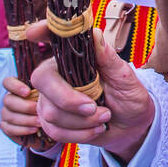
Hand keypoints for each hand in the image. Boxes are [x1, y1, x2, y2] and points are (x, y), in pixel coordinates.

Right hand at [22, 23, 153, 159]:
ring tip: (104, 117)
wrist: (132, 125)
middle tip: (95, 107)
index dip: (42, 31)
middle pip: (42, 80)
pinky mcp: (53, 121)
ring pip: (50, 112)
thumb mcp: (124, 76)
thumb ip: (108, 57)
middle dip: (68, 100)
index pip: (53, 38)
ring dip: (82, 121)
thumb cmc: (129, 96)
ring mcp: (51, 98)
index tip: (35, 32)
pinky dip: (80, 135)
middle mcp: (58, 74)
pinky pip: (54, 131)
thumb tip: (94, 33)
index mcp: (75, 58)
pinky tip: (96, 129)